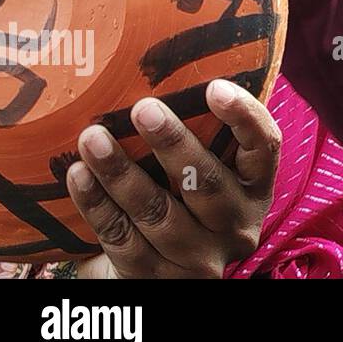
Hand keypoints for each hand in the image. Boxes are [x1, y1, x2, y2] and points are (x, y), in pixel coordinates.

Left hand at [67, 80, 280, 278]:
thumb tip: (169, 63)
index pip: (264, 148)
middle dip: (173, 144)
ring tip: (92, 137)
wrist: (163, 276)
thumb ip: (205, 135)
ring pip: (157, 212)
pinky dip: (96, 205)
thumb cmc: (186, 205)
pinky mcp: (155, 278)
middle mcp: (237, 226)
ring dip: (121, 171)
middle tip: (142, 108)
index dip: (244, 117)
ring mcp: (197, 258)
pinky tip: (78, 175)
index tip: (214, 86)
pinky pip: (121, 238)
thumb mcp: (210, 174)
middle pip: (207, 183)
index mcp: (257, 189)